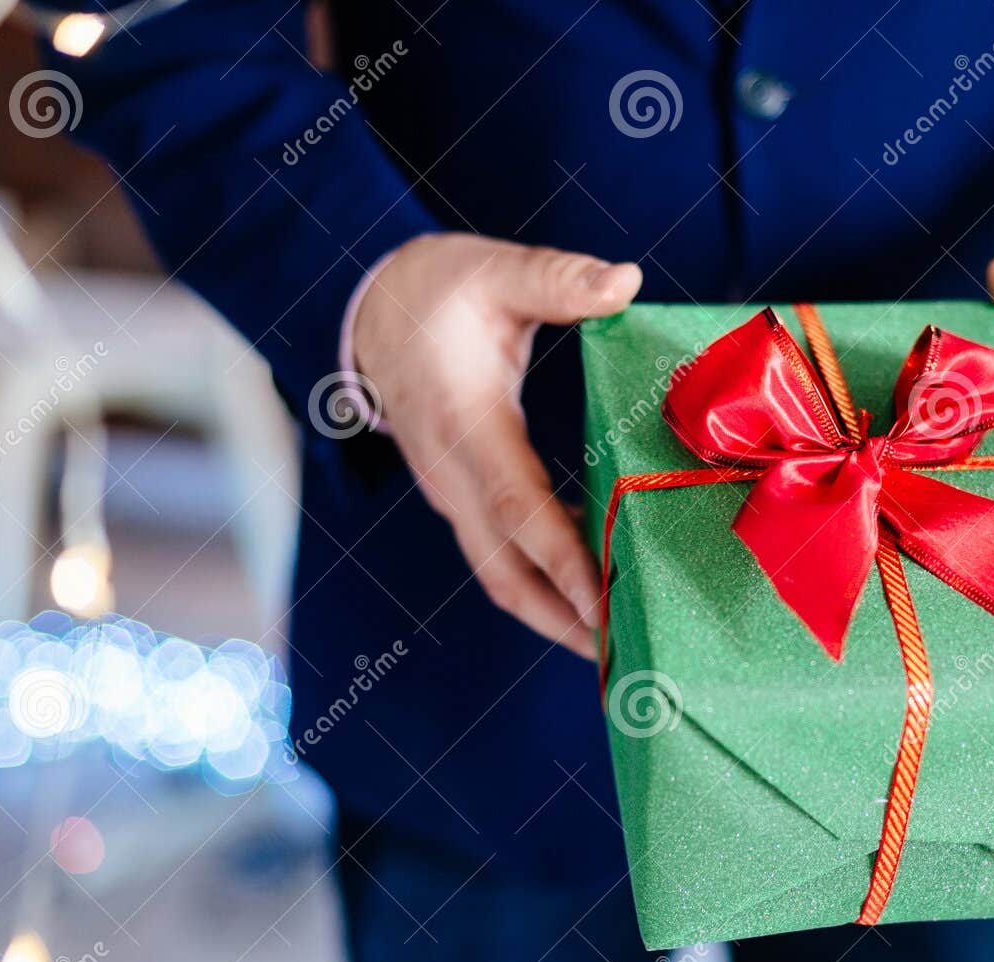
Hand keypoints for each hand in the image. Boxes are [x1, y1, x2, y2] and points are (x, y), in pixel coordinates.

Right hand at [352, 233, 642, 658]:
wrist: (368, 311)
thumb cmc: (437, 291)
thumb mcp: (493, 269)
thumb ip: (557, 278)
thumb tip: (625, 282)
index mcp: (464, 424)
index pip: (517, 507)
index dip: (561, 559)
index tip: (605, 604)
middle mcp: (452, 476)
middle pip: (506, 570)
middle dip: (564, 621)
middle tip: (624, 660)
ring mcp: (453, 495)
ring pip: (502, 576)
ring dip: (556, 618)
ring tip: (617, 652)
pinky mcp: (462, 500)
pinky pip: (502, 560)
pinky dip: (545, 590)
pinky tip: (594, 601)